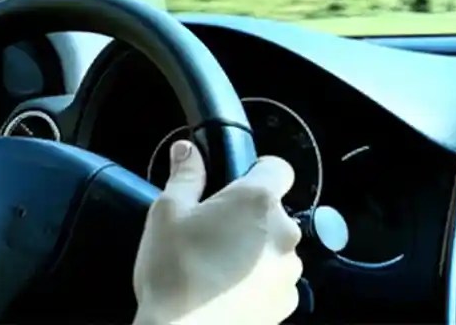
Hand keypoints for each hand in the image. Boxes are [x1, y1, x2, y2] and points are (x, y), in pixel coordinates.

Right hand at [132, 140, 302, 324]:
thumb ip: (184, 176)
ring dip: (254, 250)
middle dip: (247, 217)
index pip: (277, 168)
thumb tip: (188, 152)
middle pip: (273, 212)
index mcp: (256, 202)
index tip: (235, 182)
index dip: (257, 170)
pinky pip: (275, 280)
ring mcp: (289, 271)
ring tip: (216, 264)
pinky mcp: (287, 303)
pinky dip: (257, 281)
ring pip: (274, 248)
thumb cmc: (174, 271)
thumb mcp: (166, 213)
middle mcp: (283, 233)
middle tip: (211, 230)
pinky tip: (226, 289)